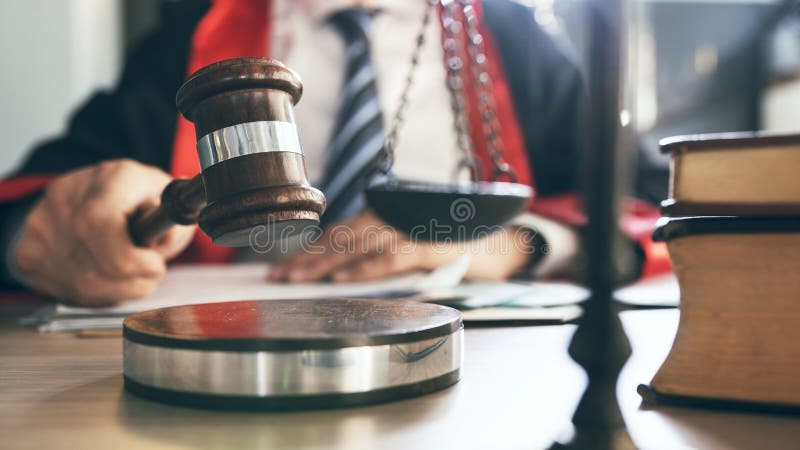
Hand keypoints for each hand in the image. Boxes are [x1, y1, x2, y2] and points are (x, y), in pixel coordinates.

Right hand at [14, 159, 195, 305]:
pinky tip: (110, 277)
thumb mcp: (168, 200)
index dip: (132, 258)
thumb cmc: (141, 200)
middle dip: (133, 278)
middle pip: (93, 261)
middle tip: (149, 272)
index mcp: (109, 178)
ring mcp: (42, 225)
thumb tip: (164, 236)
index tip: (155, 265)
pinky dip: (97, 293)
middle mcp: (68, 196)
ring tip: (135, 276)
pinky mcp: (29, 253)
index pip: (100, 223)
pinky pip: (66, 289)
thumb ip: (172, 219)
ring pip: (83, 282)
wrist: (95, 196)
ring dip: (120, 290)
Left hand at [268, 210, 533, 282]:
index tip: (280, 267)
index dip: (307, 251)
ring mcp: (408, 230)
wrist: (496, 243)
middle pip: (339, 239)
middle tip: (277, 277)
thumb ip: (375, 252)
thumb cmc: (447, 248)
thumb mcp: (405, 247)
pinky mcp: (428, 246)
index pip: (335, 234)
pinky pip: (390, 258)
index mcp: (381, 219)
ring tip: (297, 279)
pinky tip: (342, 280)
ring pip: (358, 247)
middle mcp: (389, 220)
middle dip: (306, 259)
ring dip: (325, 265)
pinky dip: (366, 269)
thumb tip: (336, 272)